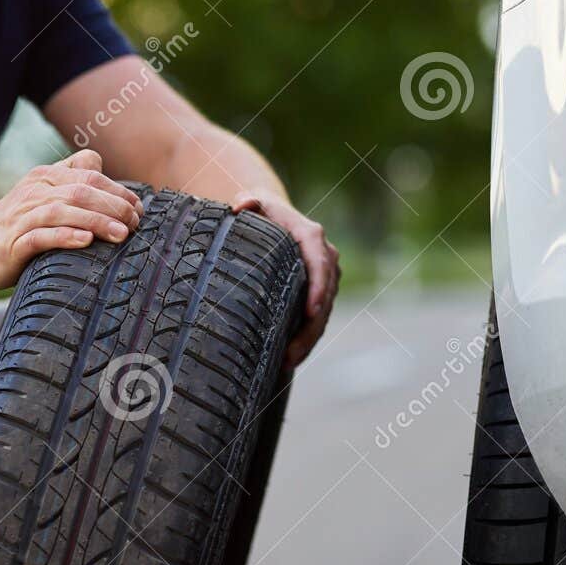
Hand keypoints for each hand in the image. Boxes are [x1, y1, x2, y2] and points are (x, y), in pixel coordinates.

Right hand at [0, 150, 142, 289]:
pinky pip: (41, 237)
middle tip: (135, 223)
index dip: (117, 190)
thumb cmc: (18, 222)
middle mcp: (35, 192)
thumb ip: (69, 175)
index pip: (89, 175)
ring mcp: (23, 218)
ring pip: (63, 212)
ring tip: (120, 234)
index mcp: (46, 177)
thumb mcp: (43, 192)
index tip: (138, 209)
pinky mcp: (14, 245)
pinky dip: (64, 238)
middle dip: (113, 206)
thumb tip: (97, 161)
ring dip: (96, 221)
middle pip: (80, 191)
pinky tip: (85, 242)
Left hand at [230, 193, 339, 368]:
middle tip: (290, 354)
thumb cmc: (260, 212)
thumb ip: (248, 201)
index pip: (320, 263)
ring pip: (322, 314)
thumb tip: (240, 206)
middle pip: (324, 297)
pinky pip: (316, 320)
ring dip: (307, 341)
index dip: (318, 288)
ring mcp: (325, 277)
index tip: (311, 311)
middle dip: (310, 328)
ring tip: (287, 363)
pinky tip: (289, 361)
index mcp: (311, 236)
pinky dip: (305, 340)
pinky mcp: (319, 292)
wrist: (273, 218)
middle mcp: (325, 257)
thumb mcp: (253, 202)